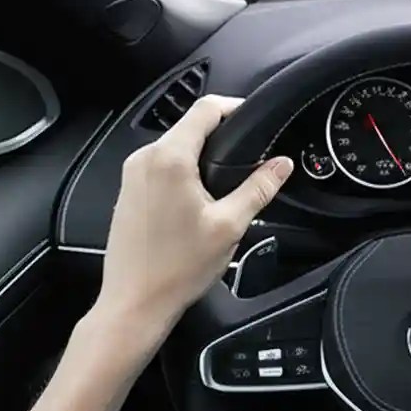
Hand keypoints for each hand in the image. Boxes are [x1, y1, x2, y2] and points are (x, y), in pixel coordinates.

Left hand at [89, 95, 292, 358]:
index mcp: (169, 158)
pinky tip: (197, 201)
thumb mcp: (230, 226)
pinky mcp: (128, 191)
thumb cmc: (177, 269)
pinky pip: (159, 166)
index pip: (205, 108)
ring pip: (174, 146)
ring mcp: (132, 174)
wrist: (134, 303)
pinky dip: (182, 172)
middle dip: (220, 136)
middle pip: (189, 126)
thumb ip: (258, 188)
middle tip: (248, 158)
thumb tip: (282, 165)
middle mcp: (144, 158)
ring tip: (225, 184)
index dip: (234, 107)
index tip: (254, 119)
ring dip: (201, 156)